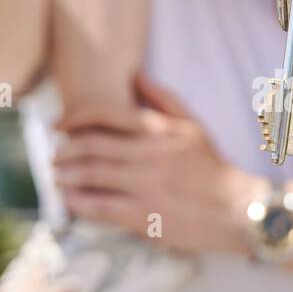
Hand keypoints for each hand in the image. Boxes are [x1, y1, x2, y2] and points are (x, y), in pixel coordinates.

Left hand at [53, 75, 261, 255]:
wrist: (237, 210)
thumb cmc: (212, 168)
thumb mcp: (193, 127)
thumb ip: (164, 99)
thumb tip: (134, 75)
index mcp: (159, 130)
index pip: (104, 113)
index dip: (73, 117)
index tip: (58, 126)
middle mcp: (150, 155)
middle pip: (90, 145)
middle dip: (63, 151)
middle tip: (55, 157)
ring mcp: (146, 186)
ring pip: (90, 175)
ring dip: (65, 176)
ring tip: (56, 178)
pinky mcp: (145, 216)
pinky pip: (99, 206)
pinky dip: (77, 202)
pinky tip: (69, 201)